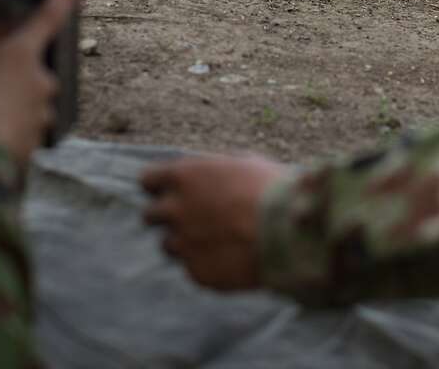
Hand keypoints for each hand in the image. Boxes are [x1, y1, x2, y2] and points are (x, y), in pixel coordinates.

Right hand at [0, 0, 152, 162]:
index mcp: (18, 52)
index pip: (50, 13)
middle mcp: (40, 78)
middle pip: (28, 70)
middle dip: (7, 77)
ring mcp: (42, 111)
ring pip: (24, 102)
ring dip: (4, 107)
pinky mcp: (38, 138)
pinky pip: (21, 129)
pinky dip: (4, 131)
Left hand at [141, 155, 288, 289]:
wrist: (291, 233)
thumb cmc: (274, 191)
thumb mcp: (245, 165)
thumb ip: (216, 173)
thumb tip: (212, 178)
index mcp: (184, 176)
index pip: (147, 180)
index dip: (159, 186)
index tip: (171, 192)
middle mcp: (175, 209)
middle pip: (149, 216)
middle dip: (166, 217)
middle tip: (191, 220)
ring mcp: (184, 243)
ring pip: (168, 245)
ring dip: (186, 243)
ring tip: (218, 242)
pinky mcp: (197, 272)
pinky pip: (193, 269)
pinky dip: (207, 265)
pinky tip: (232, 259)